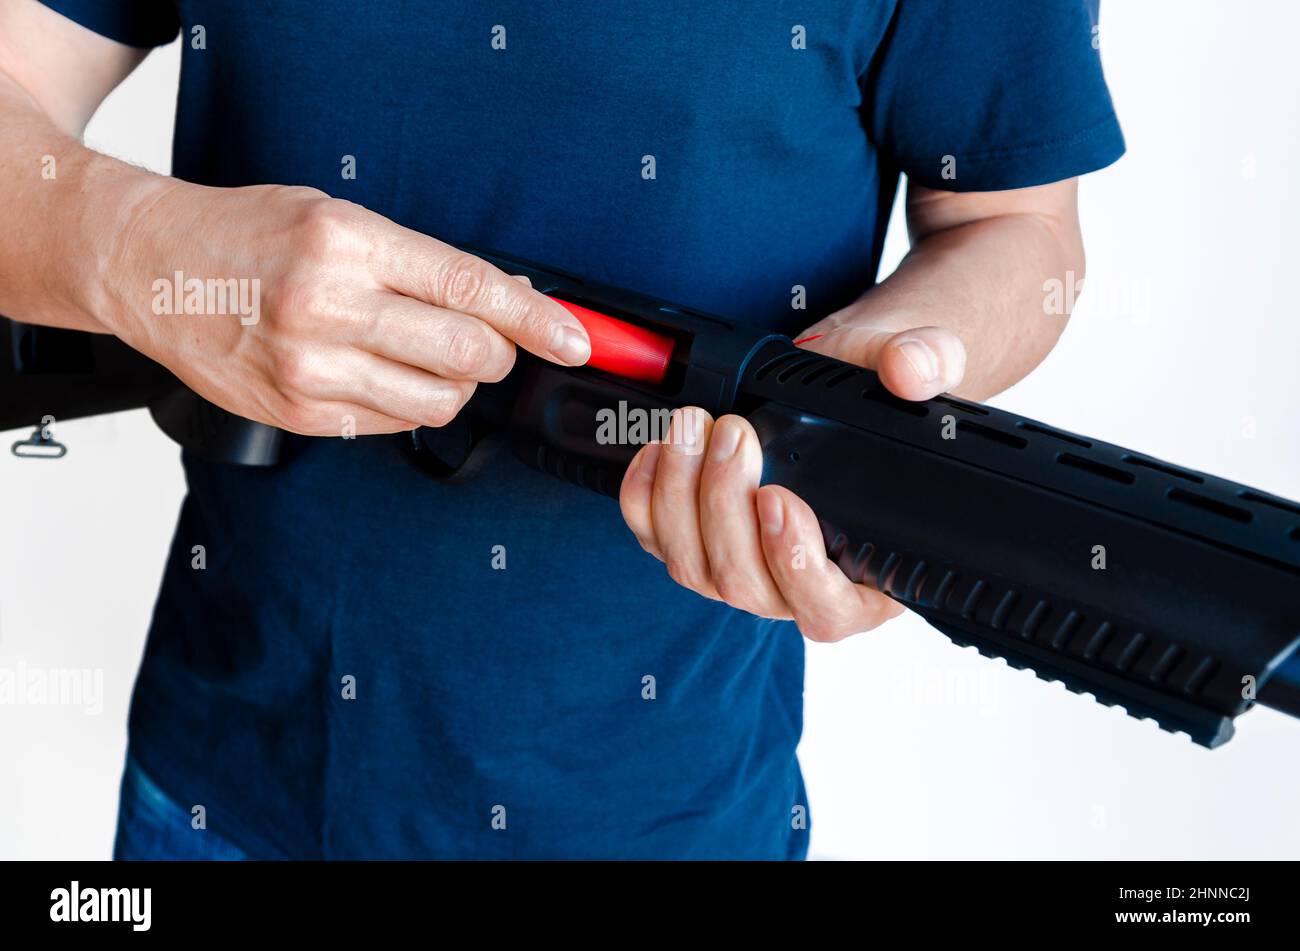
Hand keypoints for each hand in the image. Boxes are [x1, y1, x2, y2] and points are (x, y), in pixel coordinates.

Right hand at [98, 182, 590, 434]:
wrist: (151, 269)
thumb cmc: (249, 236)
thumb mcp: (340, 218)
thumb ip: (423, 263)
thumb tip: (507, 300)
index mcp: (348, 243)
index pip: (471, 287)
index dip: (536, 319)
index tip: (576, 339)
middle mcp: (329, 306)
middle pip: (468, 356)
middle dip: (496, 354)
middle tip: (484, 342)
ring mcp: (311, 368)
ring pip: (439, 402)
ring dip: (453, 385)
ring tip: (419, 355)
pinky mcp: (300, 413)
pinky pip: (394, 425)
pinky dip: (406, 403)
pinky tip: (375, 372)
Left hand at [619, 319, 965, 641]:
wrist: (837, 378)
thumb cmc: (880, 391)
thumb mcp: (921, 363)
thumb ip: (930, 362)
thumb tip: (912, 372)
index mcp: (870, 576)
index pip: (828, 608)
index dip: (797, 564)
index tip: (779, 498)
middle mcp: (799, 587)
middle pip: (745, 585)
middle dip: (726, 506)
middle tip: (733, 434)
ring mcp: (741, 569)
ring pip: (693, 567)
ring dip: (681, 496)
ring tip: (692, 426)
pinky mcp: (694, 542)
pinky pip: (655, 540)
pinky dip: (645, 497)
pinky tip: (659, 449)